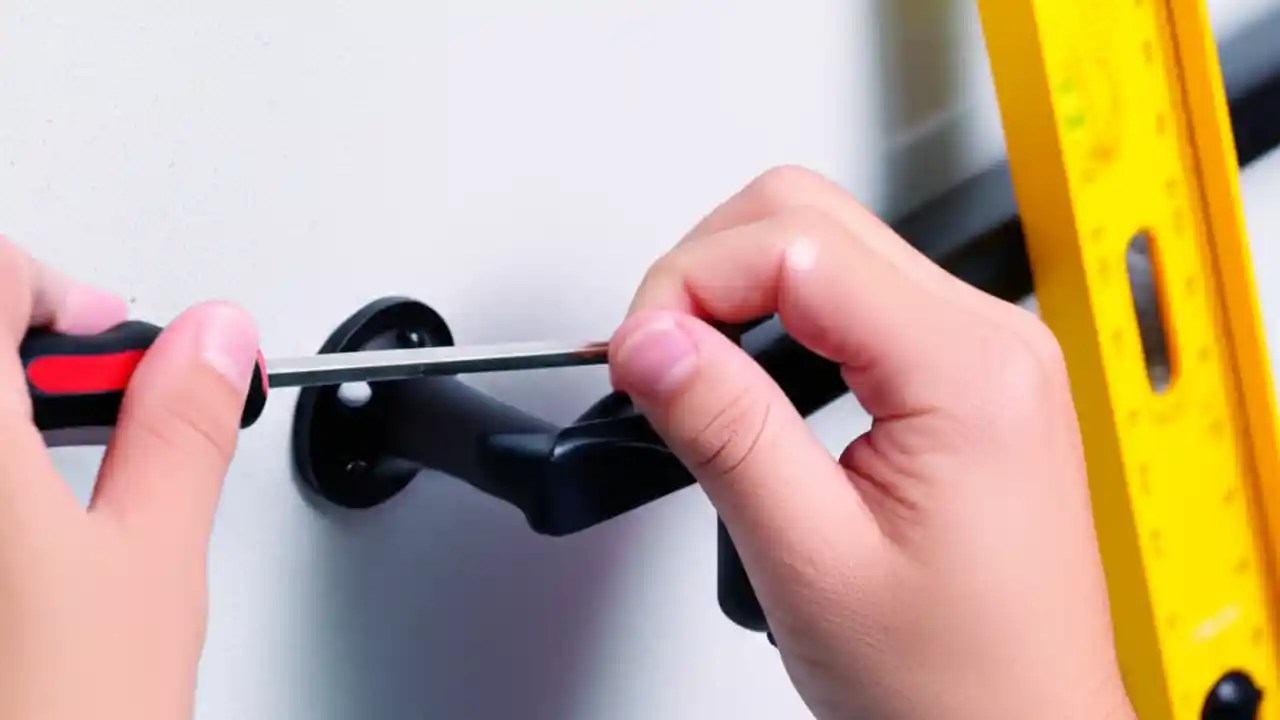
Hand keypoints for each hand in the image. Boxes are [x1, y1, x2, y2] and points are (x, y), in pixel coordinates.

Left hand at [0, 238, 258, 718]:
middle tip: (85, 406)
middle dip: (25, 344)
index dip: (55, 287)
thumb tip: (211, 342)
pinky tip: (25, 528)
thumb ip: (179, 431)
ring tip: (50, 472)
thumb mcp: (147, 567)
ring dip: (6, 410)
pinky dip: (0, 474)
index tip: (109, 340)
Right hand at [607, 167, 1135, 719]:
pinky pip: (858, 301)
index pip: (793, 245)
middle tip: (659, 356)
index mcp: (969, 368)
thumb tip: (648, 340)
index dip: (688, 283)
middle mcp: (992, 339)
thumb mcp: (812, 559)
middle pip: (811, 217)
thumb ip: (724, 431)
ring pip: (830, 245)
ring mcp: (986, 354)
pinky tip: (751, 383)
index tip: (639, 353)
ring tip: (695, 374)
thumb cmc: (955, 682)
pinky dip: (783, 321)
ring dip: (741, 290)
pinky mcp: (967, 379)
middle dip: (708, 268)